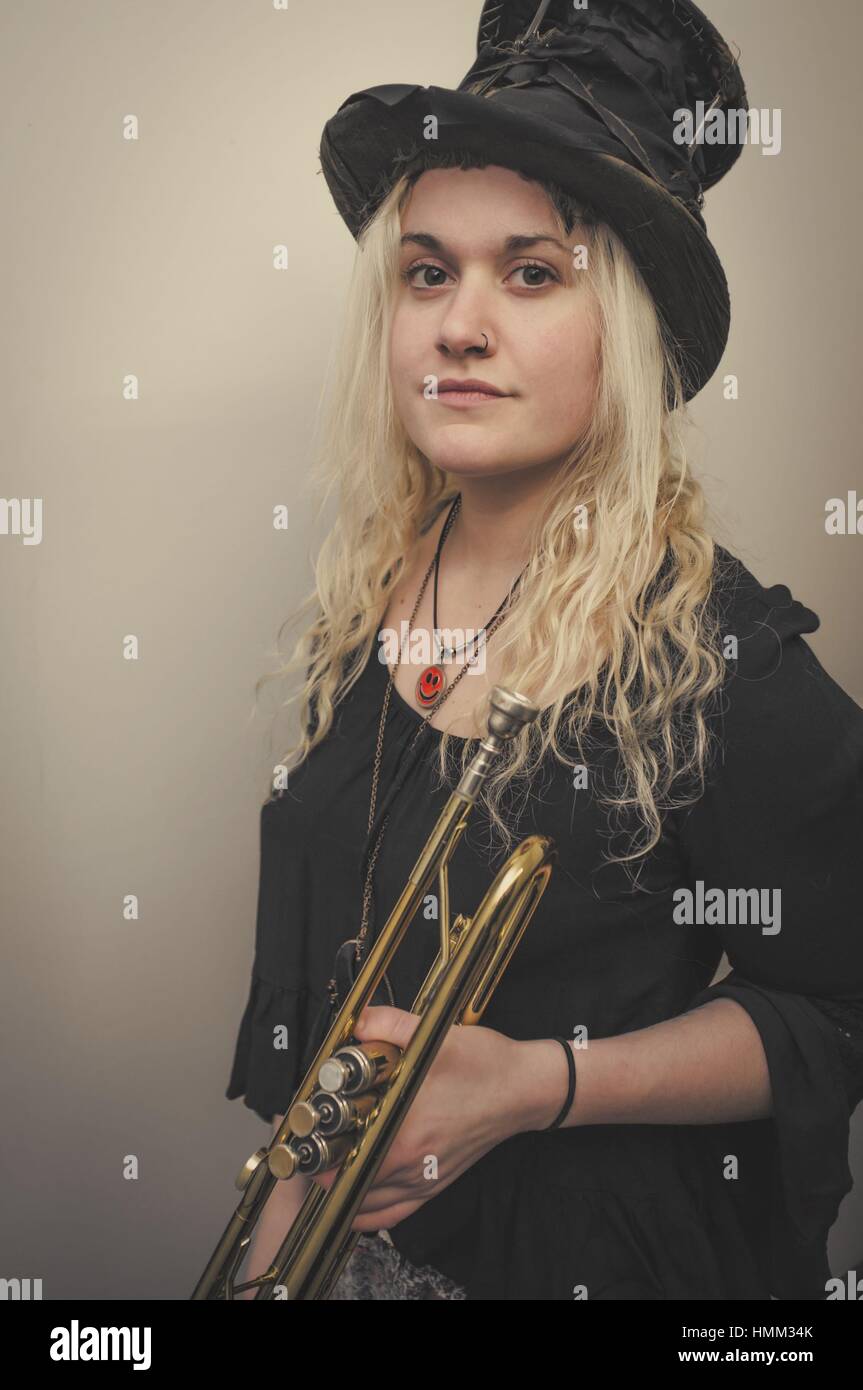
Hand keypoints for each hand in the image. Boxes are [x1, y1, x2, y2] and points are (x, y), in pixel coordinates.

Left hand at [309, 1004, 521, 1231]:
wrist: (526, 1090)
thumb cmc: (485, 1066)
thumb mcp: (436, 1036)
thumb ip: (390, 1024)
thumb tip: (357, 1020)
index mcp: (406, 1134)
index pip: (343, 1161)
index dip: (317, 1149)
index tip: (307, 1129)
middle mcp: (414, 1166)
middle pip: (348, 1186)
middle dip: (324, 1166)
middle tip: (314, 1141)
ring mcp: (426, 1181)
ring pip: (367, 1206)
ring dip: (341, 1189)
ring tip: (327, 1164)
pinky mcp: (437, 1186)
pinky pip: (392, 1215)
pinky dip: (367, 1212)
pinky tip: (354, 1198)